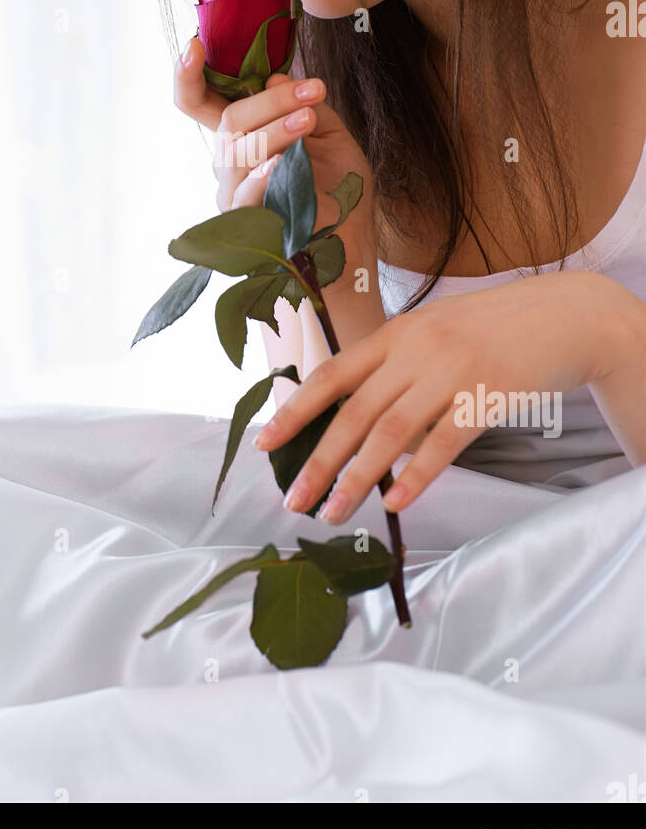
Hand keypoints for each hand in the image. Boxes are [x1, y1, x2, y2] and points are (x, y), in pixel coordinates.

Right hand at [173, 36, 375, 243]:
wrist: (354, 233)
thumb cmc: (338, 182)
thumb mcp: (329, 131)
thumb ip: (303, 104)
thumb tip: (274, 77)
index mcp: (241, 134)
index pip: (198, 101)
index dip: (187, 74)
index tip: (194, 46)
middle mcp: (228, 162)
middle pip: (230, 120)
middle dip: (271, 100)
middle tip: (314, 90)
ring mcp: (232, 192)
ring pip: (239, 150)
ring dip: (276, 129)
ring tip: (309, 119)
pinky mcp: (245, 222)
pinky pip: (247, 192)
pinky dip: (263, 173)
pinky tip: (282, 162)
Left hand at [252, 270, 610, 518]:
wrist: (565, 316)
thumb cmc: (494, 329)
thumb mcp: (435, 331)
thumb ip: (397, 366)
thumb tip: (358, 418)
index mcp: (397, 333)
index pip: (332, 374)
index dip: (295, 411)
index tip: (265, 445)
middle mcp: (416, 350)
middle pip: (354, 412)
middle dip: (318, 461)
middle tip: (293, 502)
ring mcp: (452, 372)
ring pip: (391, 432)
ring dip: (357, 478)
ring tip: (333, 513)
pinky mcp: (487, 396)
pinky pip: (443, 443)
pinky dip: (416, 476)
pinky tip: (395, 503)